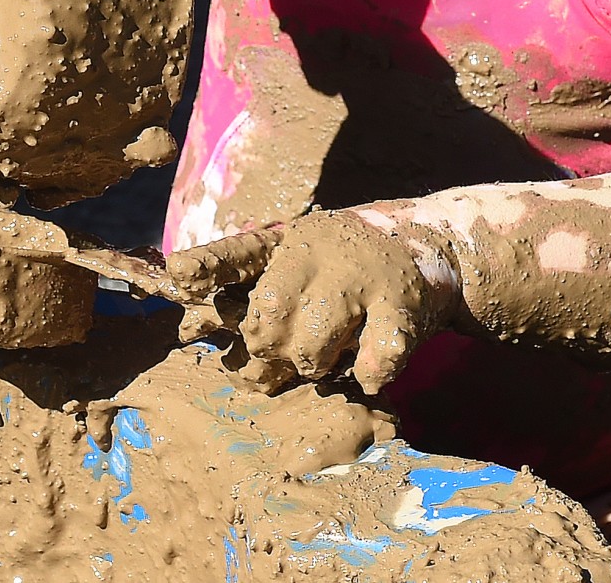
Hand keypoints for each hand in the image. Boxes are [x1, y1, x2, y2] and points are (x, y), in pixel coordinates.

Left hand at [167, 210, 458, 394]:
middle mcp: (321, 249)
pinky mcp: (402, 302)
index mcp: (289, 239)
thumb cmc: (349, 268)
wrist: (432, 242)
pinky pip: (371, 365)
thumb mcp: (302, 263)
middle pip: (268, 321)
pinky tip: (371, 359)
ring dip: (318, 363)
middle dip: (271, 349)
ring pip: (312, 350)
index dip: (207, 264)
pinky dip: (369, 373)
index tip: (178, 274)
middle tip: (289, 347)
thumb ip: (259, 299)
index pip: (237, 252)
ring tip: (334, 347)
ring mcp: (361, 274)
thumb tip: (218, 352)